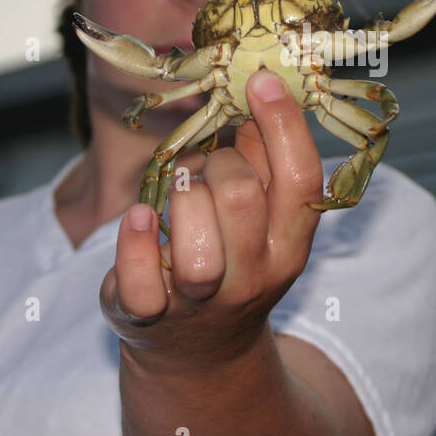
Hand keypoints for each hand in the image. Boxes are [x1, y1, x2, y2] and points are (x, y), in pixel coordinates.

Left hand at [100, 69, 324, 375]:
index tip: (261, 81)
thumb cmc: (230, 262)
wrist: (198, 355)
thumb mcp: (263, 220)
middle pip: (242, 200)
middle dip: (218, 164)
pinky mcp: (147, 315)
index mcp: (290, 245)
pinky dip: (134, 243)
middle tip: (206, 167)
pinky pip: (141, 281)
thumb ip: (264, 162)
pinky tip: (138, 218)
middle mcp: (253, 277)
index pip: (301, 180)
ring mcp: (201, 301)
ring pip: (198, 247)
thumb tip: (263, 91)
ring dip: (180, 201)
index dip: (284, 123)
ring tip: (176, 197)